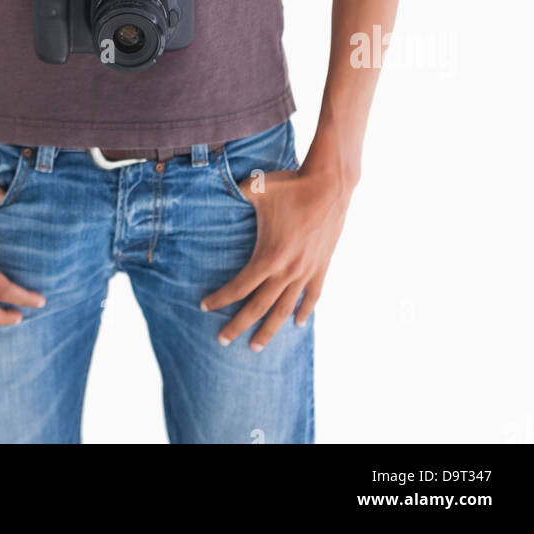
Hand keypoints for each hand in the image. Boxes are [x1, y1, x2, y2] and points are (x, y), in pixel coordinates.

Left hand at [199, 165, 352, 348]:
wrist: (329, 186)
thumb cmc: (290, 186)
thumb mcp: (254, 188)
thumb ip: (232, 193)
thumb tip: (214, 186)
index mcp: (269, 256)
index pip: (239, 287)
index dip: (220, 298)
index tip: (204, 306)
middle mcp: (287, 271)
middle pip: (258, 307)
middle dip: (238, 325)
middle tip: (222, 340)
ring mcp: (306, 272)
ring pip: (285, 309)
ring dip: (270, 330)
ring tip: (256, 347)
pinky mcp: (321, 267)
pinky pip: (312, 296)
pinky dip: (304, 312)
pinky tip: (297, 323)